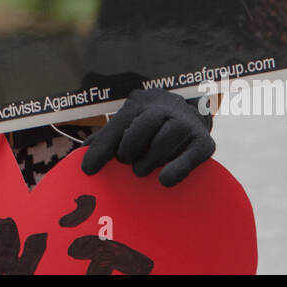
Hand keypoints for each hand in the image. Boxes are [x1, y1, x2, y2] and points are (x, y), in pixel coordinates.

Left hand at [80, 88, 213, 186]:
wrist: (192, 110)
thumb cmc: (150, 124)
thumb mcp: (128, 123)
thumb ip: (107, 139)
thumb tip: (82, 156)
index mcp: (139, 105)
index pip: (118, 124)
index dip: (102, 148)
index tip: (88, 170)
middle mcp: (164, 110)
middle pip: (144, 125)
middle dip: (130, 146)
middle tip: (125, 162)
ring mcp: (186, 124)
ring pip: (166, 139)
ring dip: (150, 159)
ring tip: (141, 169)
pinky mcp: (204, 142)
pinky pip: (192, 156)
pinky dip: (177, 168)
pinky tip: (164, 180)